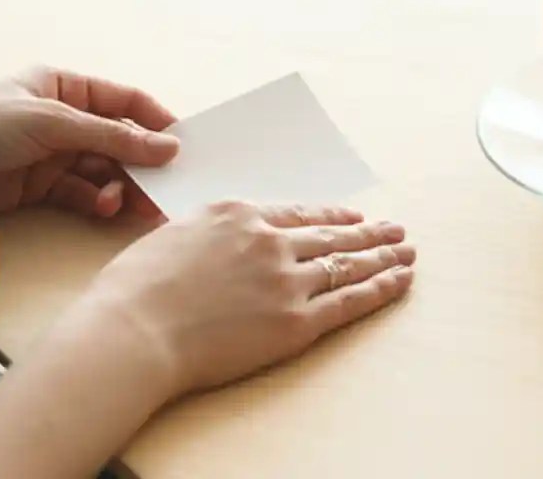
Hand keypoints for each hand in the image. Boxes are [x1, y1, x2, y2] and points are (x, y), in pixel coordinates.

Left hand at [0, 66, 178, 217]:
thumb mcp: (53, 122)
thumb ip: (112, 135)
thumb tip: (169, 145)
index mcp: (62, 86)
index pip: (123, 100)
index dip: (154, 121)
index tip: (184, 146)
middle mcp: (60, 117)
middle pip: (117, 139)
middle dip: (142, 163)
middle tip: (169, 189)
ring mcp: (49, 154)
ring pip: (103, 169)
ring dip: (122, 186)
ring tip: (136, 206)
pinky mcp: (38, 188)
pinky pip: (82, 193)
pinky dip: (97, 201)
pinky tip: (103, 207)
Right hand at [86, 201, 415, 398]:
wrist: (135, 329)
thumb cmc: (135, 288)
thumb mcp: (170, 236)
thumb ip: (205, 234)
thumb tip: (212, 239)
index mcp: (239, 214)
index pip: (299, 212)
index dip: (332, 214)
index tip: (351, 215)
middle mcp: (270, 240)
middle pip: (332, 233)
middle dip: (369, 230)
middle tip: (395, 228)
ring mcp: (287, 279)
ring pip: (347, 263)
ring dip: (382, 256)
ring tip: (407, 252)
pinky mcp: (295, 321)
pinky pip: (348, 301)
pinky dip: (379, 289)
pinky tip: (399, 281)